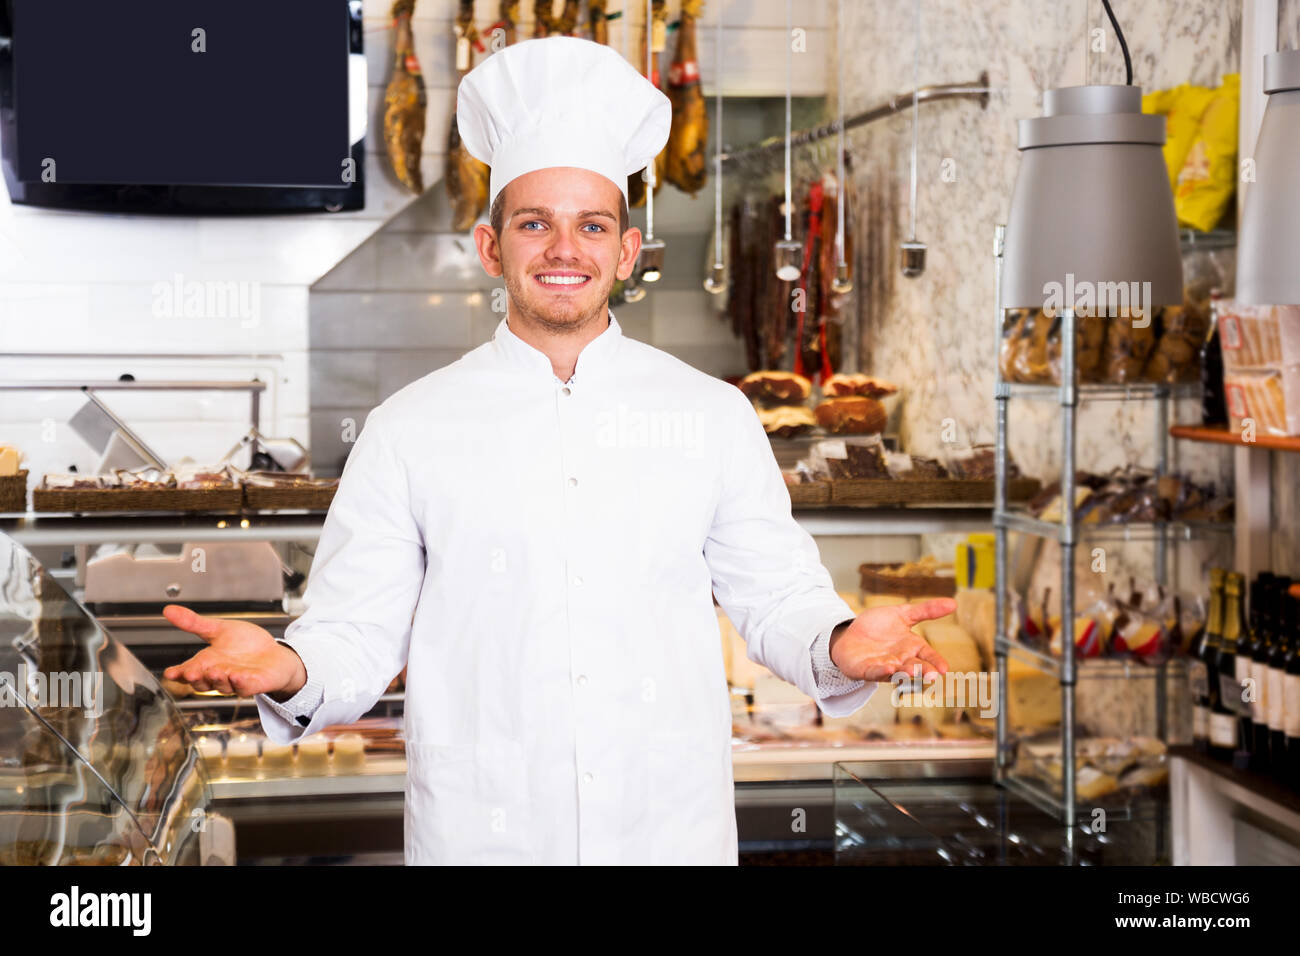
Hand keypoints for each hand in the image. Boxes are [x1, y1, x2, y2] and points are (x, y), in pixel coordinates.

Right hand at [161, 604, 306, 700]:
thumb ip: (194, 623)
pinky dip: (241, 683)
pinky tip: (238, 676)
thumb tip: (168, 610)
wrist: (274, 651)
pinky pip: (246, 687)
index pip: (187, 671)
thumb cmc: (245, 643)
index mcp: (207, 663)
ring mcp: (236, 682)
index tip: (170, 673)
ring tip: (215, 671)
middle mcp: (219, 675)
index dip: (178, 673)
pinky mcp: (254, 684)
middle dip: (196, 678)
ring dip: (218, 680)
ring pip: (223, 686)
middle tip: (191, 673)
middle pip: (202, 683)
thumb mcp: (218, 629)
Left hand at [828, 598, 955, 681]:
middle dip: (924, 671)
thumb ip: (926, 610)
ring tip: (912, 671)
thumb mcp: (902, 614)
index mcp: (912, 647)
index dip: (936, 662)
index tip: (945, 668)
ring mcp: (884, 666)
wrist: (851, 634)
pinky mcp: (866, 670)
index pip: (928, 655)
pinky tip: (888, 668)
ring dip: (904, 673)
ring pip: (897, 672)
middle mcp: (901, 660)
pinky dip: (881, 672)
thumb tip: (954, 603)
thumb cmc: (879, 627)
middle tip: (933, 675)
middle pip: (915, 667)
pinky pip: (875, 672)